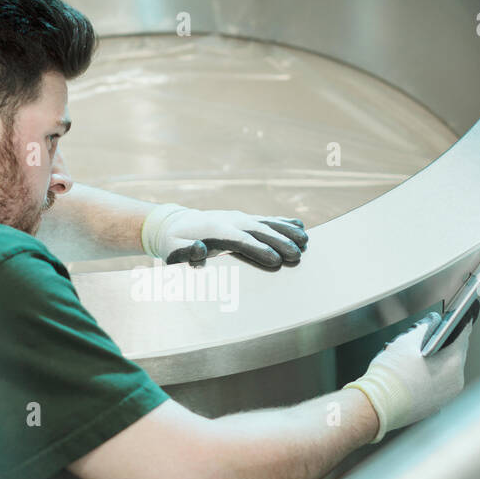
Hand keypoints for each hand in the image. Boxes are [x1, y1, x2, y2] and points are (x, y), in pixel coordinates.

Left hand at [140, 204, 308, 268]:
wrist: (177, 223)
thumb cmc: (175, 242)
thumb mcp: (173, 251)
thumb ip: (185, 253)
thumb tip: (200, 251)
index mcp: (215, 230)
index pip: (241, 241)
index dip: (258, 250)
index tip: (276, 261)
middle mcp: (231, 220)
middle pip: (259, 231)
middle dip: (279, 242)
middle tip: (298, 255)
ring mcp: (239, 217)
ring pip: (267, 222)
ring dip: (287, 231)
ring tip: (306, 240)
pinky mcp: (244, 218)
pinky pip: (266, 219)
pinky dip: (283, 222)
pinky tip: (300, 226)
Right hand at [345, 311, 472, 442]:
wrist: (377, 405)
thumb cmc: (392, 375)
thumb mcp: (407, 341)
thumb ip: (425, 327)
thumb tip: (433, 322)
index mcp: (453, 364)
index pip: (463, 336)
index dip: (459, 324)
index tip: (458, 318)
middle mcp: (455, 382)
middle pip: (455, 355)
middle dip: (444, 344)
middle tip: (429, 337)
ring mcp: (447, 396)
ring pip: (447, 371)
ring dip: (437, 362)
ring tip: (417, 356)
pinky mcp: (436, 406)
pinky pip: (439, 385)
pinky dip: (431, 377)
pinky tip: (414, 374)